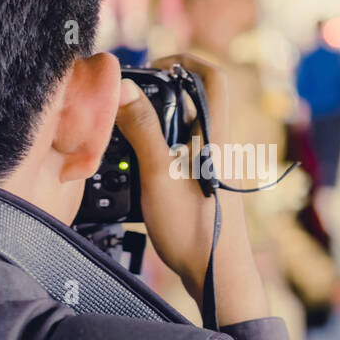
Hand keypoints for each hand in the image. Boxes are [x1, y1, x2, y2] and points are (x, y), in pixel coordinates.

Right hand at [115, 53, 268, 325]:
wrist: (217, 278)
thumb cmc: (195, 231)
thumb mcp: (159, 175)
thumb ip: (141, 128)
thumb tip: (121, 86)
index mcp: (215, 135)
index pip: (212, 76)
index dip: (183, 61)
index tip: (151, 68)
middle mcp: (218, 146)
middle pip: (192, 99)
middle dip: (159, 92)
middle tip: (126, 101)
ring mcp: (210, 166)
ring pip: (183, 127)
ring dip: (154, 122)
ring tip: (124, 132)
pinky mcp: (201, 185)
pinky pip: (178, 152)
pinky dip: (156, 148)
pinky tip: (135, 166)